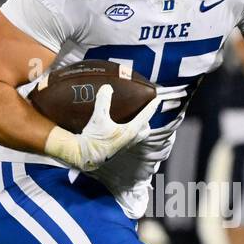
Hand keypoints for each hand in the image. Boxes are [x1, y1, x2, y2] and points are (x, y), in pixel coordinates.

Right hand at [44, 83, 158, 172]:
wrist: (85, 156)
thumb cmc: (94, 139)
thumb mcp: (98, 117)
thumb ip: (103, 101)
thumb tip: (107, 88)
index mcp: (130, 131)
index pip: (145, 116)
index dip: (152, 106)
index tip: (158, 99)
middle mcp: (131, 140)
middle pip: (145, 129)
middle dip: (147, 121)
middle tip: (144, 111)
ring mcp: (125, 146)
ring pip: (138, 136)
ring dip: (139, 128)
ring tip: (133, 119)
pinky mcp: (118, 149)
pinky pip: (129, 139)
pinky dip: (130, 132)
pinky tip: (120, 128)